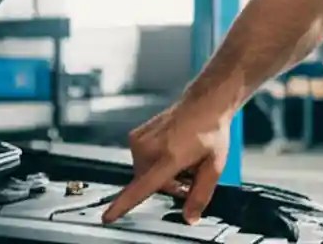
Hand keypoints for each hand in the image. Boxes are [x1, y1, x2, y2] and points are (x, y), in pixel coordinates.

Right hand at [100, 100, 232, 224]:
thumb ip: (200, 194)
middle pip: (149, 184)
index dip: (124, 204)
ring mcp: (139, 140)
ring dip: (161, 171)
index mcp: (169, 156)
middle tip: (188, 170)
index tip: (108, 216)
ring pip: (144, 173)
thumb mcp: (214, 166)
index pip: (143, 186)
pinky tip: (170, 148)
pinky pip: (141, 160)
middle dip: (168, 184)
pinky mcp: (134, 136)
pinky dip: (154, 160)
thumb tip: (189, 217)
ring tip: (181, 155)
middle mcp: (150, 148)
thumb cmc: (211, 132)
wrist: (204, 104)